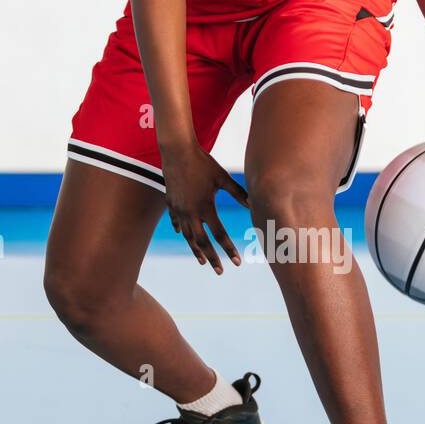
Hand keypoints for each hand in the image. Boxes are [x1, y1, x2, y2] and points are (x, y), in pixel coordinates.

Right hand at [161, 144, 249, 272]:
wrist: (176, 151)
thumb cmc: (203, 163)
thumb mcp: (223, 178)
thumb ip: (238, 193)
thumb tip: (253, 205)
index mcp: (205, 208)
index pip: (219, 235)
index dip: (229, 249)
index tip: (237, 262)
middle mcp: (190, 213)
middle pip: (201, 242)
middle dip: (212, 258)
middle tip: (220, 272)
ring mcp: (178, 210)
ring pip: (187, 236)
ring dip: (196, 250)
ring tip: (203, 261)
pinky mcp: (170, 204)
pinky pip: (176, 222)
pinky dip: (181, 231)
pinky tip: (183, 236)